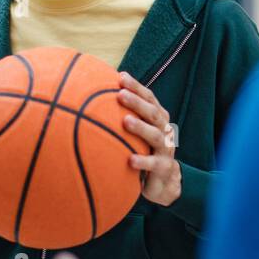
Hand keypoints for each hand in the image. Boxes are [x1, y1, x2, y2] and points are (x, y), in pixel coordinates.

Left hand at [117, 71, 181, 206]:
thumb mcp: (138, 133)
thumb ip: (124, 117)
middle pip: (153, 113)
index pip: (149, 98)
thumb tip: (92, 99)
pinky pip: (154, 164)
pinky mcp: (164, 167)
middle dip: (137, 103)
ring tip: (125, 121)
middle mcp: (164, 130)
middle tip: (120, 95)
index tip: (121, 76)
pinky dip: (142, 161)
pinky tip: (129, 160)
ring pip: (155, 135)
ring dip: (140, 128)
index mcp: (158, 118)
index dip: (137, 87)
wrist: (164, 181)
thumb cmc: (145, 150)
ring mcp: (166, 149)